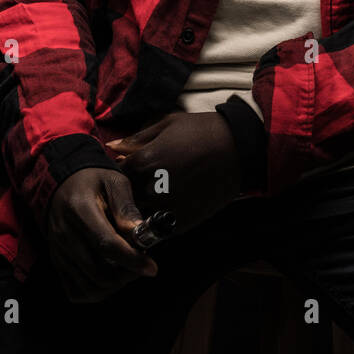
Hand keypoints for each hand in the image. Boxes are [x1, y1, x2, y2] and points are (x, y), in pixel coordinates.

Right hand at [45, 167, 157, 304]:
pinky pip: (76, 291)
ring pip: (90, 287)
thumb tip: (139, 233)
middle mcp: (65, 235)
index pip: (106, 244)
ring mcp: (59, 251)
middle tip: (141, 263)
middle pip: (99, 271)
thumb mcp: (114, 181)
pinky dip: (96, 291)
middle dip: (126, 274)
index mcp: (80, 210)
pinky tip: (109, 275)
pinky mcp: (57, 262)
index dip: (132, 259)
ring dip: (114, 285)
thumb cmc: (93, 181)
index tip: (152, 267)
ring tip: (126, 268)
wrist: (62, 182)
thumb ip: (127, 207)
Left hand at [107, 111, 241, 234]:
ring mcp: (166, 207)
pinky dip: (158, 222)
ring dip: (140, 211)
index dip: (118, 174)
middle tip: (136, 189)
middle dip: (127, 194)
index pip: (116, 175)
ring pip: (139, 216)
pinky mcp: (182, 222)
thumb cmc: (203, 131)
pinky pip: (159, 229)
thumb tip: (113, 146)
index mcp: (144, 160)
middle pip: (125, 198)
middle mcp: (151, 187)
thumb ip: (138, 138)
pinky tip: (168, 209)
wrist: (240, 149)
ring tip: (153, 200)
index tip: (126, 173)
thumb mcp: (168, 124)